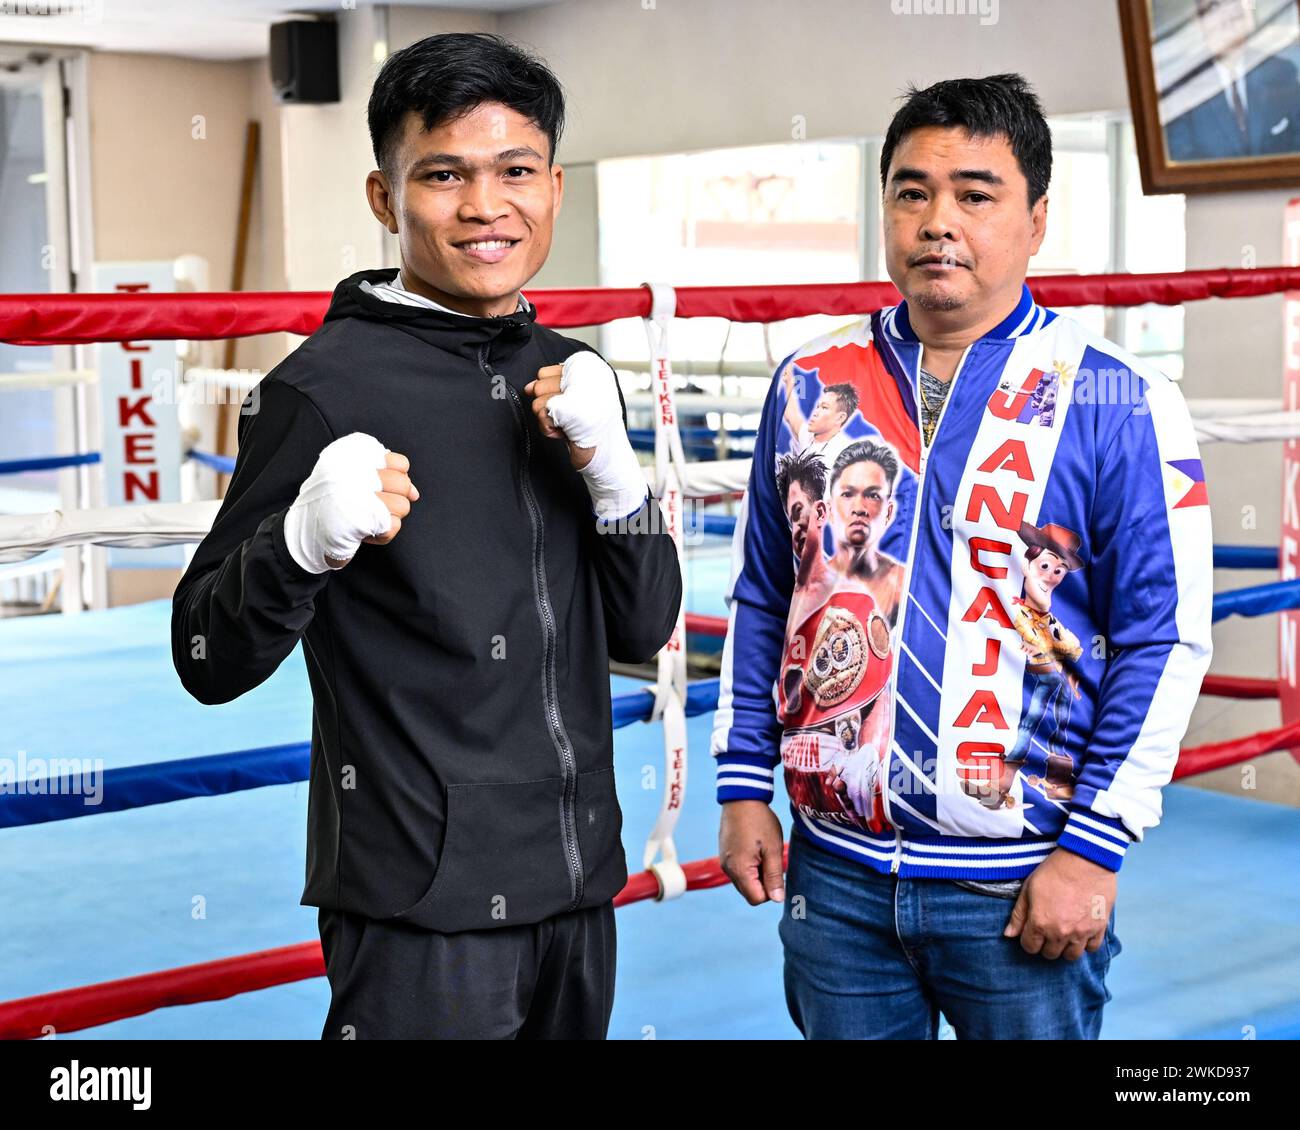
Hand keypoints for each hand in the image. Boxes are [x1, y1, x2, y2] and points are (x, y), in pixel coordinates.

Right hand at [283, 432, 418, 573]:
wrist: (304, 531)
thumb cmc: (333, 504)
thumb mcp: (353, 480)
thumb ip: (385, 477)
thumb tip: (415, 492)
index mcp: (352, 457)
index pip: (399, 463)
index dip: (399, 479)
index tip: (386, 490)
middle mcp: (352, 472)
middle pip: (402, 484)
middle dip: (398, 499)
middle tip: (379, 508)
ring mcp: (355, 495)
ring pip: (401, 506)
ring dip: (390, 518)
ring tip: (370, 520)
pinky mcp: (358, 520)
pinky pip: (392, 526)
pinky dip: (384, 533)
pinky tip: (367, 532)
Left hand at [524, 363, 596, 469]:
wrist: (607, 453)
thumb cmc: (591, 427)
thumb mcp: (572, 398)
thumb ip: (550, 387)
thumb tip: (529, 387)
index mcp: (589, 367)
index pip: (545, 373)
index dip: (550, 394)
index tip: (566, 405)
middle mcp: (587, 375)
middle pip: (539, 386)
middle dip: (549, 407)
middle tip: (569, 417)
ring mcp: (581, 392)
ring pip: (538, 402)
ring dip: (551, 420)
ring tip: (570, 425)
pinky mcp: (572, 410)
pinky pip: (543, 416)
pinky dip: (551, 430)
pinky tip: (567, 432)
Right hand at [719, 800, 785, 904]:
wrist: (741, 797)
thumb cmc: (760, 821)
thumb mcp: (773, 849)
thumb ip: (774, 876)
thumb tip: (778, 899)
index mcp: (740, 870)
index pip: (757, 899)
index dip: (771, 891)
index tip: (777, 871)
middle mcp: (728, 869)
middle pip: (749, 892)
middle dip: (764, 883)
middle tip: (771, 859)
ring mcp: (725, 861)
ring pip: (744, 881)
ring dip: (757, 874)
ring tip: (763, 851)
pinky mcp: (725, 854)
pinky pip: (739, 870)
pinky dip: (749, 865)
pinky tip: (755, 847)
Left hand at [1003, 847, 1114, 960]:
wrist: (1086, 860)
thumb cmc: (1055, 871)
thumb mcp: (1029, 888)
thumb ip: (1019, 914)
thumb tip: (1009, 934)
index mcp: (1040, 923)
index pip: (1030, 947)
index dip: (1028, 940)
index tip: (1031, 931)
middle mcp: (1060, 933)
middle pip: (1050, 954)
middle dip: (1045, 945)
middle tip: (1047, 931)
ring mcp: (1081, 933)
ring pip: (1071, 956)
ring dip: (1065, 948)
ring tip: (1063, 934)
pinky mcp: (1099, 928)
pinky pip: (1092, 948)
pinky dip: (1085, 944)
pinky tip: (1080, 932)